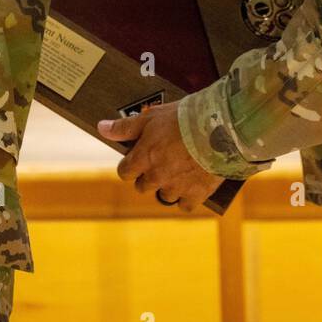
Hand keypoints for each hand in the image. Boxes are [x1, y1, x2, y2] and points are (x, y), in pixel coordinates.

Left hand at [97, 102, 223, 210]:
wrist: (220, 127)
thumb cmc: (184, 118)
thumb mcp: (151, 116)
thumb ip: (125, 127)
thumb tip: (101, 128)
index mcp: (143, 158)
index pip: (124, 172)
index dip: (130, 164)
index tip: (139, 156)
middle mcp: (156, 177)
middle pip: (143, 186)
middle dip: (149, 175)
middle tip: (163, 159)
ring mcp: (176, 187)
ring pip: (164, 195)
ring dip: (169, 185)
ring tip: (181, 168)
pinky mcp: (197, 194)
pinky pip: (186, 205)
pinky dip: (188, 197)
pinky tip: (193, 183)